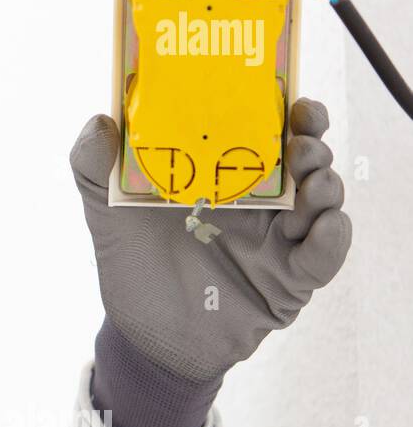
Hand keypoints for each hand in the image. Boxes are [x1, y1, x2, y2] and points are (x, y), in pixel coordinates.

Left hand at [70, 97, 351, 381]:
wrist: (144, 331)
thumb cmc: (131, 261)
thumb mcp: (105, 207)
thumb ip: (93, 164)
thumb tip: (100, 120)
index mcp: (225, 172)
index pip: (268, 130)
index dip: (287, 110)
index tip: (289, 95)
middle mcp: (261, 200)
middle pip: (306, 160)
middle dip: (312, 144)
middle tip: (302, 142)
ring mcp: (279, 239)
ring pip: (322, 202)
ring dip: (325, 186)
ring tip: (311, 184)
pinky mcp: (290, 279)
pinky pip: (324, 257)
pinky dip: (333, 239)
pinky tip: (326, 226)